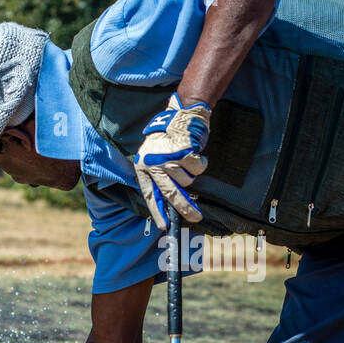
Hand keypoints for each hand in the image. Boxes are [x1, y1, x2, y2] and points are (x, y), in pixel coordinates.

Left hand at [133, 93, 210, 227]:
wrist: (178, 116)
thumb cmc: (167, 140)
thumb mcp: (154, 158)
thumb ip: (158, 179)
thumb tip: (169, 205)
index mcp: (143, 167)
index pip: (149, 195)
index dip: (157, 211)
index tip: (164, 226)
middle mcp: (153, 163)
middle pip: (171, 193)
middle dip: (185, 207)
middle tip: (196, 218)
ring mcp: (168, 158)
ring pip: (188, 180)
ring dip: (191, 172)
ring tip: (186, 158)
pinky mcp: (183, 151)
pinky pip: (198, 168)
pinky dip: (200, 163)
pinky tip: (195, 152)